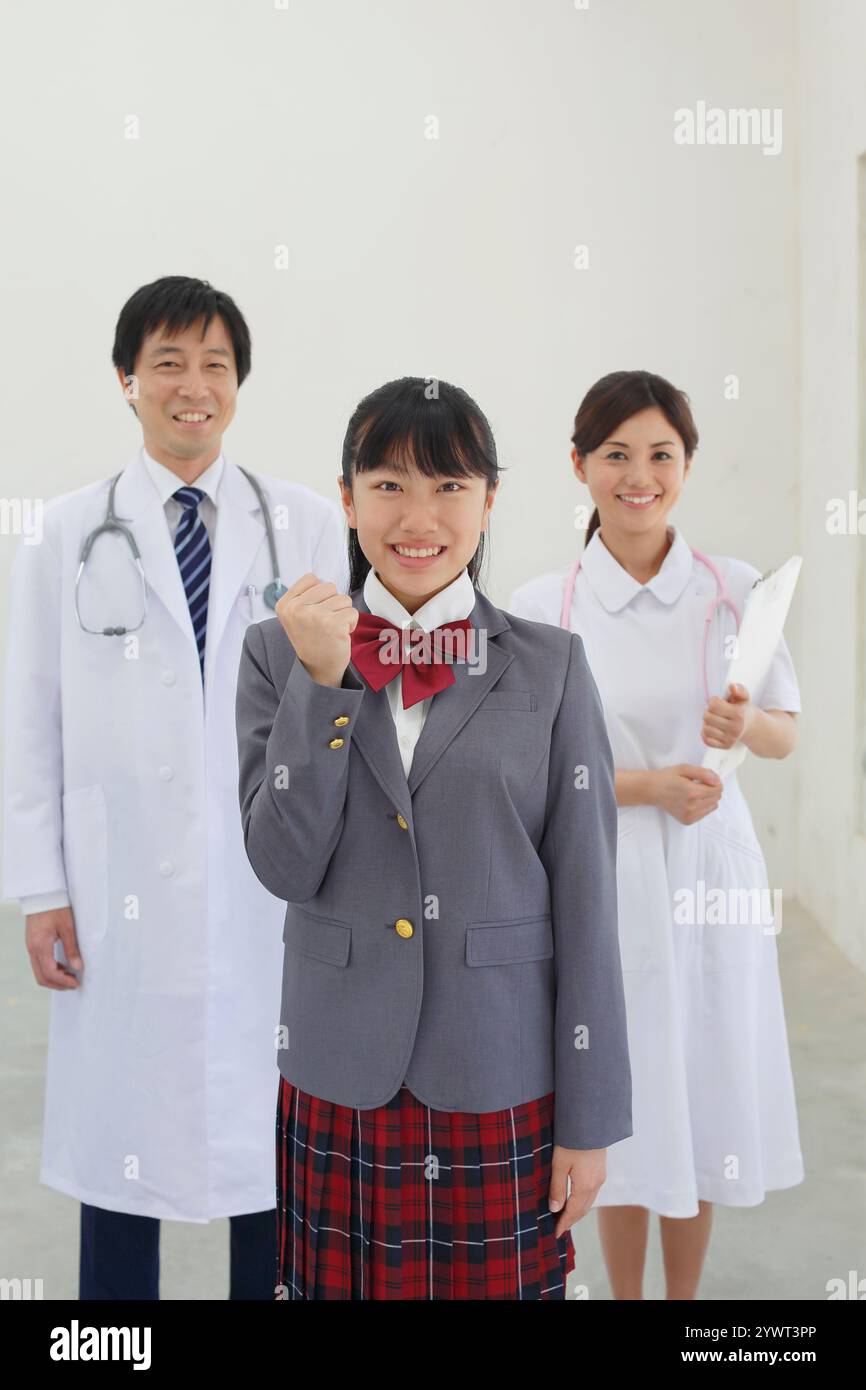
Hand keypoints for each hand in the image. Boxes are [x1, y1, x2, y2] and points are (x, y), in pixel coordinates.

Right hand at [25, 907, 81, 988]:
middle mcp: (32, 949)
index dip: (64, 982)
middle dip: (58, 984)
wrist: (42, 894)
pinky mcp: (32, 943)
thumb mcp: (67, 928)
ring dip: (54, 978)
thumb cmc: (56, 908)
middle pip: (42, 977)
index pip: (50, 973)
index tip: (77, 983)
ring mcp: (30, 947)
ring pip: (39, 972)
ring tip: (71, 976)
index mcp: (40, 946)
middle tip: (74, 984)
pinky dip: (50, 970)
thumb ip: (72, 949)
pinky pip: (38, 963)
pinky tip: (63, 966)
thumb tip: (78, 967)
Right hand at [274, 573, 358, 687]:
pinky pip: (353, 612)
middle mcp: (296, 609)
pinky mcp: (332, 624)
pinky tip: (340, 635)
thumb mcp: (296, 615)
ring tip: (332, 629)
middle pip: (329, 586)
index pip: (311, 578)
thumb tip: (320, 580)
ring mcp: (314, 616)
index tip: (314, 613)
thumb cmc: (312, 639)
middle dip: (333, 603)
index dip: (319, 594)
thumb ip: (305, 596)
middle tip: (325, 623)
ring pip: (343, 598)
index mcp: (285, 604)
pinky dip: (351, 624)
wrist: (318, 669)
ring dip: (343, 614)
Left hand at [549, 1145, 605, 1239]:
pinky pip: (592, 1193)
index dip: (563, 1224)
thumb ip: (557, 1187)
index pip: (573, 1212)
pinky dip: (582, 1201)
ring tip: (565, 1216)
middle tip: (558, 1228)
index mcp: (585, 1186)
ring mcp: (600, 1177)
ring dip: (577, 1211)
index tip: (555, 1234)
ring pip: (588, 1202)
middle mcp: (595, 1184)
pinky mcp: (600, 1169)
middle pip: (582, 1210)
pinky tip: (575, 1199)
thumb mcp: (559, 1164)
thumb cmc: (572, 1141)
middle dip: (571, 1220)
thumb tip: (555, 1209)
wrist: (591, 1122)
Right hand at [649, 764, 722, 824]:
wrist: (651, 790)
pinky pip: (705, 814)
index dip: (715, 781)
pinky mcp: (687, 821)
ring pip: (713, 807)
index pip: (718, 789)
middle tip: (699, 784)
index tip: (707, 778)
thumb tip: (716, 780)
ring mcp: (690, 815)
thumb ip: (703, 773)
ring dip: (707, 799)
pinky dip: (702, 806)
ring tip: (694, 793)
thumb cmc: (666, 778)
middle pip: (716, 798)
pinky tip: (691, 800)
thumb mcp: (684, 768)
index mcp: (693, 792)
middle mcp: (692, 806)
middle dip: (711, 790)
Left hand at [701, 682, 753, 749]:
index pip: (713, 706)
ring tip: (715, 720)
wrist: (751, 725)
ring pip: (705, 729)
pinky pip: (706, 740)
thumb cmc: (742, 708)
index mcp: (739, 714)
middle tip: (715, 711)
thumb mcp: (744, 696)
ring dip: (707, 723)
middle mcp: (736, 728)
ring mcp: (731, 739)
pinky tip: (713, 728)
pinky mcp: (726, 746)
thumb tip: (732, 686)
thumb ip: (739, 689)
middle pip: (707, 717)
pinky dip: (706, 733)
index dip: (712, 701)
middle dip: (708, 711)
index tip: (717, 701)